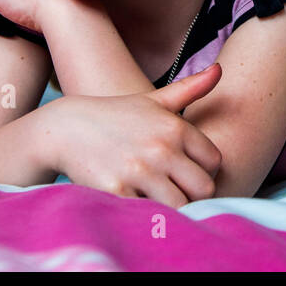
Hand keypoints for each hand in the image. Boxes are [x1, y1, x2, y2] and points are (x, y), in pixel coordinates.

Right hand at [46, 63, 223, 207]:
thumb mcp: (153, 100)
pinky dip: (148, 217)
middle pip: (203, 189)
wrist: (65, 129)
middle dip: (193, 194)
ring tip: (160, 203)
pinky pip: (148, 216)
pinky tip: (139, 206)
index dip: (204, 170)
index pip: (214, 162)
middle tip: (177, 192)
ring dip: (173, 209)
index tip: (188, 173)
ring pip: (180, 207)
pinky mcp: (117, 192)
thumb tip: (220, 68)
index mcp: (175, 127)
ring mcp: (139, 172)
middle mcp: (160, 149)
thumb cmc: (116, 116)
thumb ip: (190, 87)